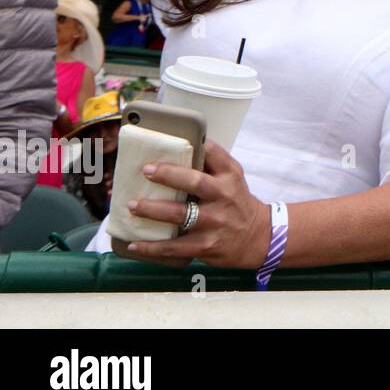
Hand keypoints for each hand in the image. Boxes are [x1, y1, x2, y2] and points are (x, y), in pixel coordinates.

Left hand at [122, 140, 270, 268]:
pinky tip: (134, 244)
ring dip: (153, 210)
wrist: (257, 237)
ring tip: (133, 205)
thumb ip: (212, 164)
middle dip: (169, 175)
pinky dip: (152, 247)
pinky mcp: (205, 245)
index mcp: (229, 177)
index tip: (173, 142)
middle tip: (146, 170)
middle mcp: (224, 197)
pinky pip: (175, 247)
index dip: (196, 147)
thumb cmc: (236, 203)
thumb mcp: (233, 179)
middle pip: (196, 183)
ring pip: (180, 215)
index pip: (214, 155)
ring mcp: (214, 222)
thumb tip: (182, 146)